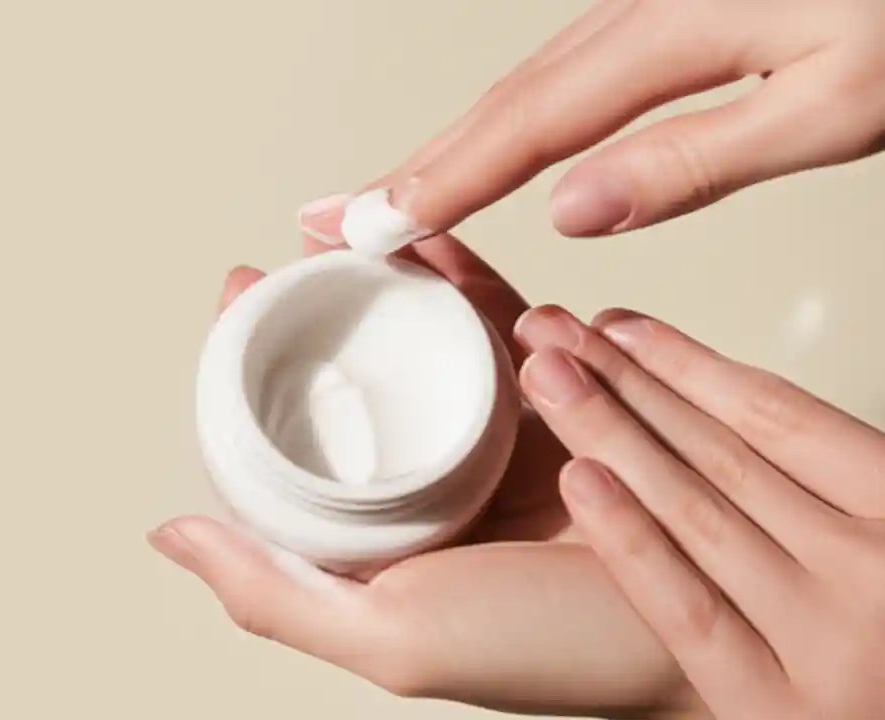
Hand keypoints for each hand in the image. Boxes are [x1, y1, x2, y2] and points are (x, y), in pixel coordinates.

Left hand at [150, 229, 707, 717]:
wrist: (711, 622)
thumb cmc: (552, 654)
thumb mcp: (395, 636)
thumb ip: (279, 592)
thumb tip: (172, 536)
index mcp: (382, 535)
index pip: (299, 439)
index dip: (258, 366)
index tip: (236, 297)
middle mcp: (434, 480)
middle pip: (366, 373)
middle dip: (329, 304)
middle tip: (303, 243)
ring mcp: (498, 435)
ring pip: (432, 337)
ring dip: (399, 279)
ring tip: (366, 225)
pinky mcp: (563, 400)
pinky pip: (509, 326)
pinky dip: (477, 284)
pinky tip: (444, 244)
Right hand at [331, 0, 884, 237]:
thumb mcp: (839, 109)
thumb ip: (698, 159)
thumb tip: (575, 208)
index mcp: (679, 25)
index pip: (530, 123)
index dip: (441, 181)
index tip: (372, 226)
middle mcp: (649, 0)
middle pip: (508, 95)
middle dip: (417, 161)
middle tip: (337, 211)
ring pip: (533, 78)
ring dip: (457, 139)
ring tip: (396, 191)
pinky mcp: (680, 1)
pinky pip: (572, 64)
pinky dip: (516, 112)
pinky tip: (498, 140)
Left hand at [515, 304, 884, 717]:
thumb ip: (881, 507)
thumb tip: (778, 448)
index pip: (778, 412)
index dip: (685, 363)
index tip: (621, 328)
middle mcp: (880, 562)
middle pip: (718, 447)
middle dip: (622, 381)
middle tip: (553, 330)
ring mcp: (829, 637)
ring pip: (694, 507)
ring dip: (605, 432)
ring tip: (544, 376)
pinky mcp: (779, 712)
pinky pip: (689, 609)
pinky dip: (630, 541)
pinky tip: (582, 480)